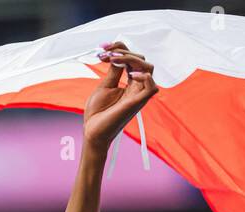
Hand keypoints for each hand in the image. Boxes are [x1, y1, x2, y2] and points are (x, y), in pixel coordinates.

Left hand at [83, 42, 158, 156]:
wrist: (92, 131)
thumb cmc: (98, 112)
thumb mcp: (106, 85)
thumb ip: (114, 69)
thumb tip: (117, 54)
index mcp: (129, 83)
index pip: (133, 58)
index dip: (120, 48)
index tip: (103, 48)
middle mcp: (136, 87)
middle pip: (141, 60)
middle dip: (123, 51)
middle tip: (104, 54)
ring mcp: (138, 95)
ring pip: (148, 68)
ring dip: (131, 58)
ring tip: (113, 59)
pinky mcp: (137, 104)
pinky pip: (151, 87)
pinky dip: (143, 77)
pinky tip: (129, 74)